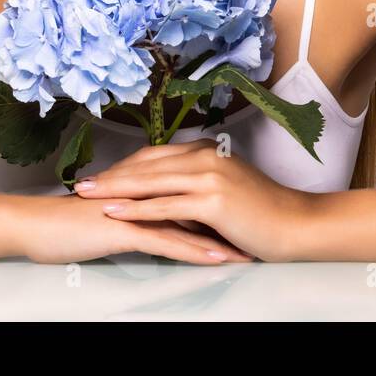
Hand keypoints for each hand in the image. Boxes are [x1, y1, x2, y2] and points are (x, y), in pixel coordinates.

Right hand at [15, 193, 253, 265]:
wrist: (34, 225)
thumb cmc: (67, 223)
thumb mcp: (111, 217)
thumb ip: (137, 214)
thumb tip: (160, 222)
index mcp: (143, 188)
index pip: (188, 194)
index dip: (219, 205)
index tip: (248, 218)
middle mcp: (144, 194)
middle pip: (196, 205)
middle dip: (229, 221)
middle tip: (260, 233)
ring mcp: (136, 210)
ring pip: (188, 223)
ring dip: (220, 239)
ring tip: (250, 252)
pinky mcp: (126, 230)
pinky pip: (167, 241)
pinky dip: (194, 250)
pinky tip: (216, 259)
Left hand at [73, 138, 315, 261]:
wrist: (294, 224)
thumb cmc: (263, 213)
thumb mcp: (226, 188)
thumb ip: (197, 186)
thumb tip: (168, 196)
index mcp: (207, 151)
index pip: (154, 156)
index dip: (124, 166)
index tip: (100, 176)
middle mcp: (205, 157)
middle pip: (146, 165)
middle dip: (111, 175)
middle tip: (81, 184)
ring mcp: (208, 177)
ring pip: (151, 182)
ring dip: (115, 189)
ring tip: (87, 196)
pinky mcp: (211, 201)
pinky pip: (166, 205)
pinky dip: (137, 208)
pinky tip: (115, 212)